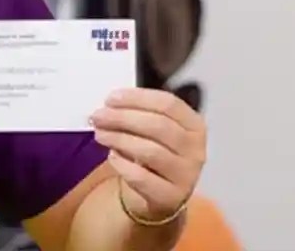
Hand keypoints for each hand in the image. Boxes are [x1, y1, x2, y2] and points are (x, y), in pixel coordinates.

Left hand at [89, 88, 206, 223]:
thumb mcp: (153, 131)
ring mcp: (186, 175)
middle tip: (98, 116)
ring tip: (100, 134)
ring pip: (151, 151)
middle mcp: (195, 149)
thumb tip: (108, 107)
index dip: (137, 98)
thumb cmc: (154, 153)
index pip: (168, 104)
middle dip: (123, 118)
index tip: (110, 98)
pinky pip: (142, 177)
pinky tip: (112, 157)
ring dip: (119, 139)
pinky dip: (122, 165)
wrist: (159, 196)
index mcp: (194, 125)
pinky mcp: (170, 196)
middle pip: (159, 126)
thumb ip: (137, 114)